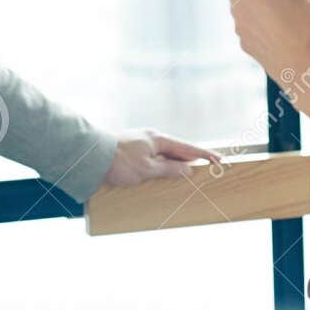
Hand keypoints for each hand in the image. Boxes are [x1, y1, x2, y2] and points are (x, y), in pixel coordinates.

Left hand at [102, 129, 222, 186]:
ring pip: (165, 154)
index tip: (219, 159)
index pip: (186, 148)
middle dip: (191, 158)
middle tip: (208, 165)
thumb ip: (169, 169)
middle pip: (177, 149)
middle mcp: (151, 138)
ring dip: (176, 162)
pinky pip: (155, 156)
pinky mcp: (133, 149)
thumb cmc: (118, 162)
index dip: (203, 155)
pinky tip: (164, 171)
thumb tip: (187, 169)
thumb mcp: (147, 169)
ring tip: (188, 171)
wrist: (91, 157)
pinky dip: (163, 164)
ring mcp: (141, 142)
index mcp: (157, 139)